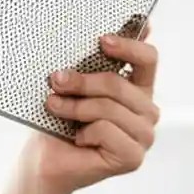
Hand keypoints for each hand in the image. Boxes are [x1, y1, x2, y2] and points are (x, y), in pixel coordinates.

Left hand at [22, 26, 160, 193]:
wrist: (45, 157)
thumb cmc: (60, 118)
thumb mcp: (75, 84)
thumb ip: (90, 63)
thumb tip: (99, 36)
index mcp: (137, 88)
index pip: (148, 59)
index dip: (129, 45)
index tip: (102, 40)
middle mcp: (147, 111)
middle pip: (119, 84)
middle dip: (82, 82)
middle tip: (56, 81)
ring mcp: (144, 136)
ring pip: (109, 108)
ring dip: (75, 108)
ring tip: (56, 109)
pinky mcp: (134, 157)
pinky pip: (106, 131)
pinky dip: (85, 133)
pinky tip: (80, 139)